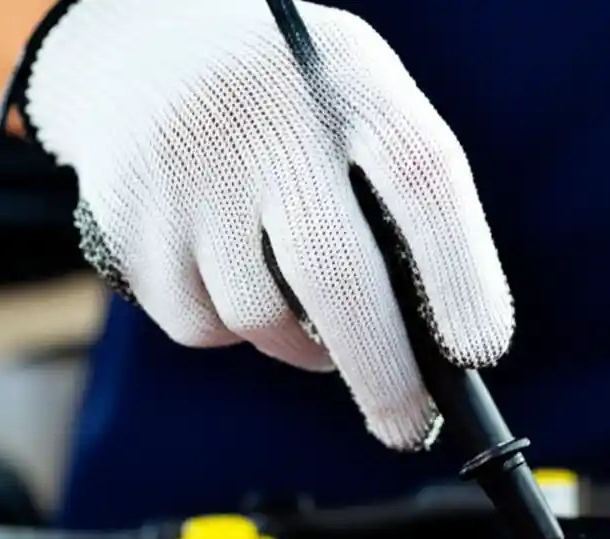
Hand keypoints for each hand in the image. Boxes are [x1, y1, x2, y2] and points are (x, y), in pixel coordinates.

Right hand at [21, 0, 513, 450]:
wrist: (141, 41)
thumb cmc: (289, 97)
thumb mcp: (358, 98)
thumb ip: (399, 195)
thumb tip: (434, 340)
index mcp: (351, 81)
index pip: (423, 184)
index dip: (460, 279)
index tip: (479, 354)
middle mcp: (266, 122)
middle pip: (337, 278)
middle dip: (384, 375)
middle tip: (408, 425)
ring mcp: (189, 171)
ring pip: (263, 319)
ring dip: (300, 344)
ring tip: (301, 302)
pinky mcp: (129, 219)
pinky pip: (200, 327)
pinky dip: (229, 328)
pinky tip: (227, 273)